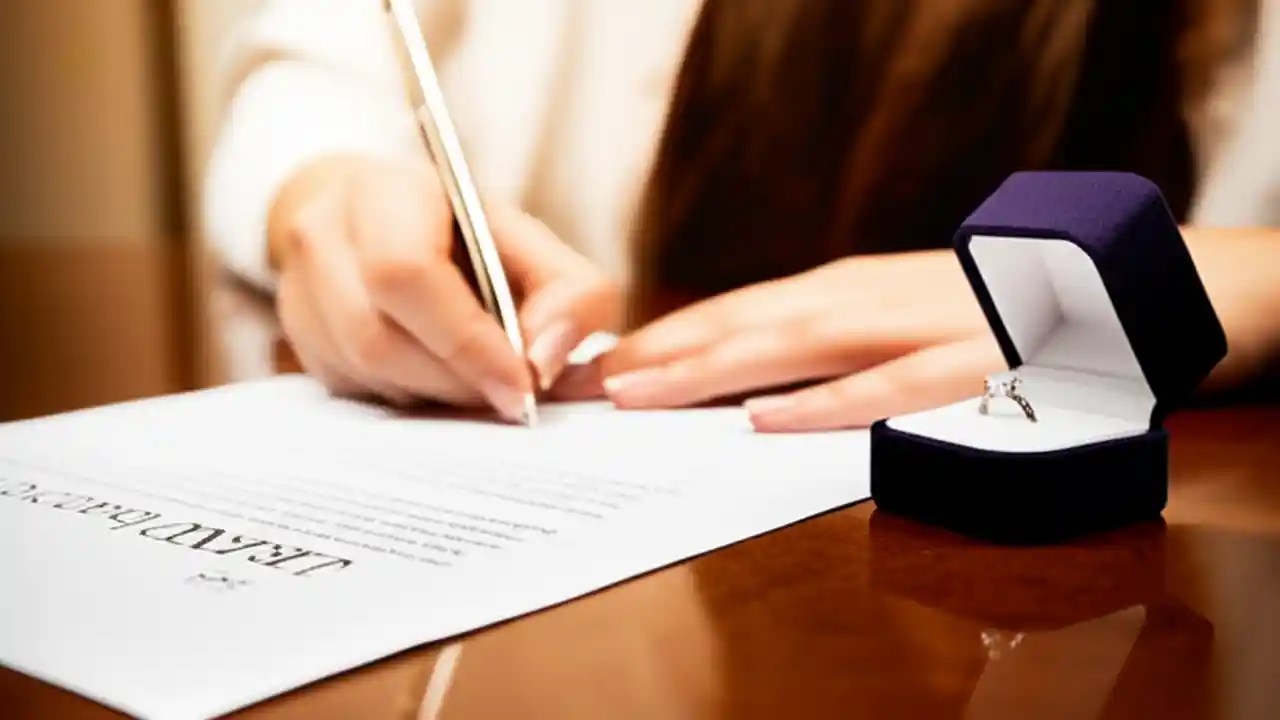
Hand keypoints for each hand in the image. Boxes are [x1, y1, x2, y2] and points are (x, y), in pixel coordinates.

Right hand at [269, 155, 618, 419]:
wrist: (374, 217)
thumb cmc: (459, 232)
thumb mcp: (530, 241)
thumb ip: (570, 293)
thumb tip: (547, 362)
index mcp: (383, 191)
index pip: (407, 272)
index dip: (467, 341)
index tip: (521, 383)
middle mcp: (322, 235)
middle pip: (379, 336)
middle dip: (457, 378)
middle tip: (508, 392)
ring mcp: (296, 290)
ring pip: (364, 371)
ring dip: (434, 394)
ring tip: (478, 384)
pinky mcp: (297, 339)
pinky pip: (354, 390)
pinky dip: (408, 397)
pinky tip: (438, 379)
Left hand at [600, 251, 1002, 430]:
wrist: (1096, 283)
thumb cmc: (975, 305)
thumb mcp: (883, 306)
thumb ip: (815, 333)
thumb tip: (732, 369)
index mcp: (840, 289)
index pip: (734, 311)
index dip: (668, 337)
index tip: (607, 366)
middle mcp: (862, 300)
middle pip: (747, 326)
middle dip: (668, 356)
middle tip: (596, 388)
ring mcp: (911, 328)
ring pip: (797, 348)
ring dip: (715, 370)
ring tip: (647, 396)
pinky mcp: (965, 366)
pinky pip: (887, 391)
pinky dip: (825, 405)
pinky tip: (770, 421)